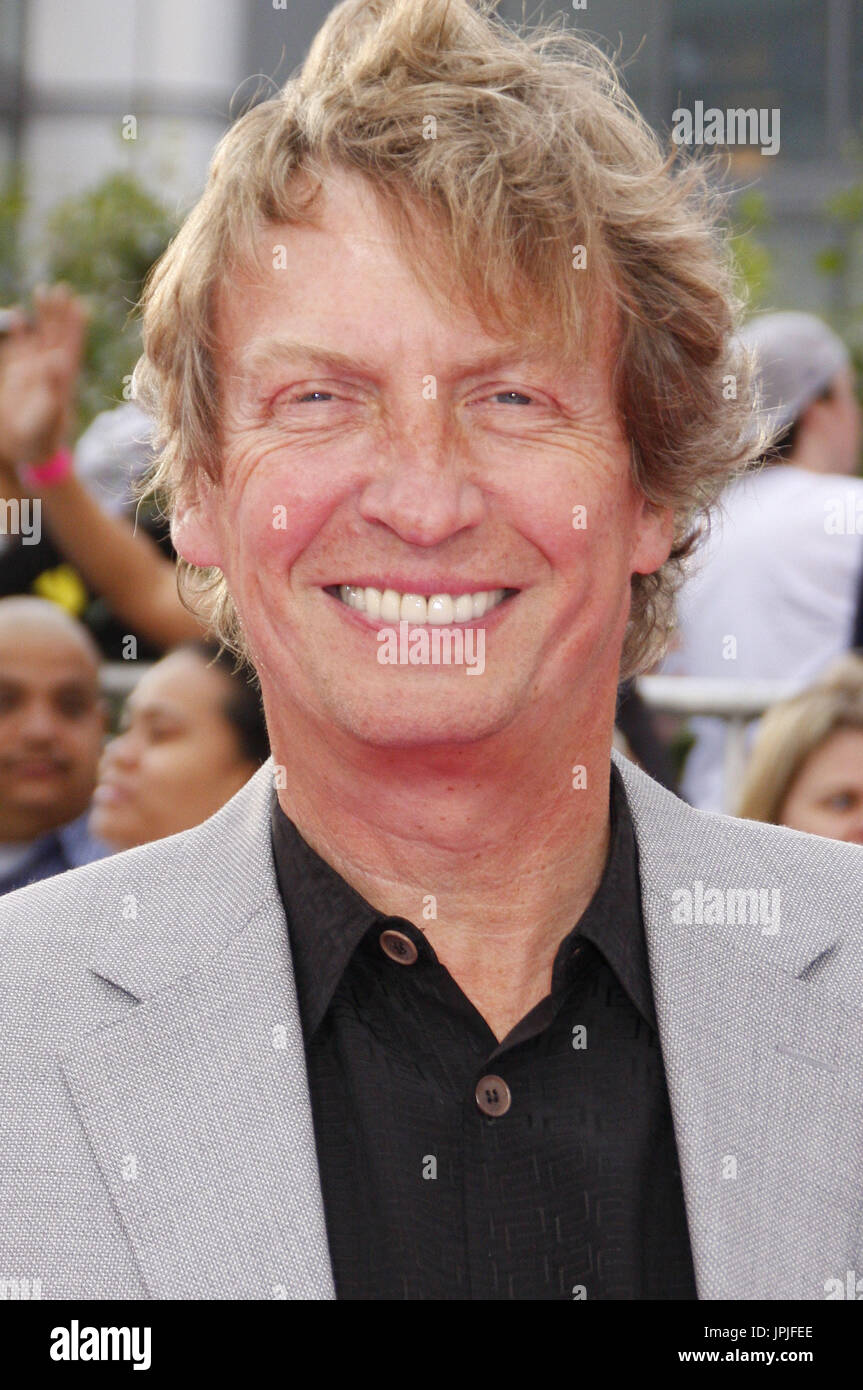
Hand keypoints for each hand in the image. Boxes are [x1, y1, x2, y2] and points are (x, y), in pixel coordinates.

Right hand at [0, 284, 87, 468]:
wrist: (24, 451)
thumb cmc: (38, 440)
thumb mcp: (46, 415)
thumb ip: (52, 389)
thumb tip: (59, 360)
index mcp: (62, 380)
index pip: (70, 346)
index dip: (74, 326)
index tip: (77, 303)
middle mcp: (50, 371)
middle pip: (57, 335)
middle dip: (59, 313)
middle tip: (62, 289)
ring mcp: (34, 372)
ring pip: (41, 338)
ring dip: (44, 317)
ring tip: (44, 291)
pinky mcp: (17, 376)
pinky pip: (20, 348)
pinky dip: (21, 333)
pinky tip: (20, 317)